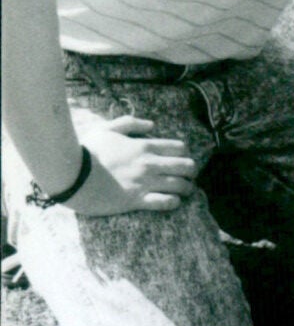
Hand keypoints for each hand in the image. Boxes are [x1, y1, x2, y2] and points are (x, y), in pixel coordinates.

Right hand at [66, 115, 196, 215]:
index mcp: (145, 146)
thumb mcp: (107, 128)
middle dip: (191, 172)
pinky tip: (173, 201)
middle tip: (188, 177)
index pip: (180, 148)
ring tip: (185, 191)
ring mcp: (144, 182)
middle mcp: (149, 163)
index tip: (181, 160)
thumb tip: (151, 124)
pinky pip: (166, 202)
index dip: (185, 154)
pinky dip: (174, 202)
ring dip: (187, 188)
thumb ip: (130, 123)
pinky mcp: (136, 200)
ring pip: (181, 185)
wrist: (70, 174)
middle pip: (187, 166)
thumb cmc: (86, 150)